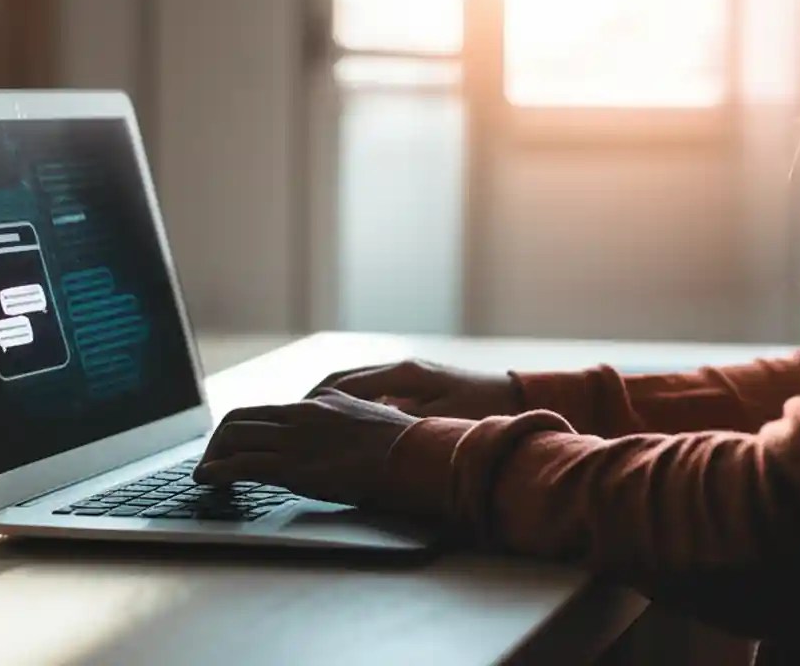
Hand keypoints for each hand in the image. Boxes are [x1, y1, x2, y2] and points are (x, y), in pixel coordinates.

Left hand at [193, 389, 418, 508]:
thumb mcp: (376, 424)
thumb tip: (351, 438)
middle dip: (220, 440)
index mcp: (323, 402)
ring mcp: (295, 439)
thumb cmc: (407, 447)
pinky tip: (206, 482)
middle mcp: (303, 414)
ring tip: (203, 474)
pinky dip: (215, 472)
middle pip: (242, 417)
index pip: (271, 409)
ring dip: (212, 456)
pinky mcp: (292, 467)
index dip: (248, 428)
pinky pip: (240, 465)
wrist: (417, 457)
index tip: (240, 445)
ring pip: (234, 436)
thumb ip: (353, 427)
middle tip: (212, 459)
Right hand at [311, 360, 523, 419]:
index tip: (290, 420)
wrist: (514, 399)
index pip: (343, 384)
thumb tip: (362, 430)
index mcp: (402, 373)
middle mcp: (399, 369)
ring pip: (353, 387)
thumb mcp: (440, 423)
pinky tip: (339, 429)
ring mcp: (405, 376)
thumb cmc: (481, 412)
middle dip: (311, 402)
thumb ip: (399, 424)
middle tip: (285, 424)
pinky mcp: (413, 387)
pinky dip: (349, 409)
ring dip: (329, 405)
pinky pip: (370, 395)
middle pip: (341, 382)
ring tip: (304, 428)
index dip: (313, 402)